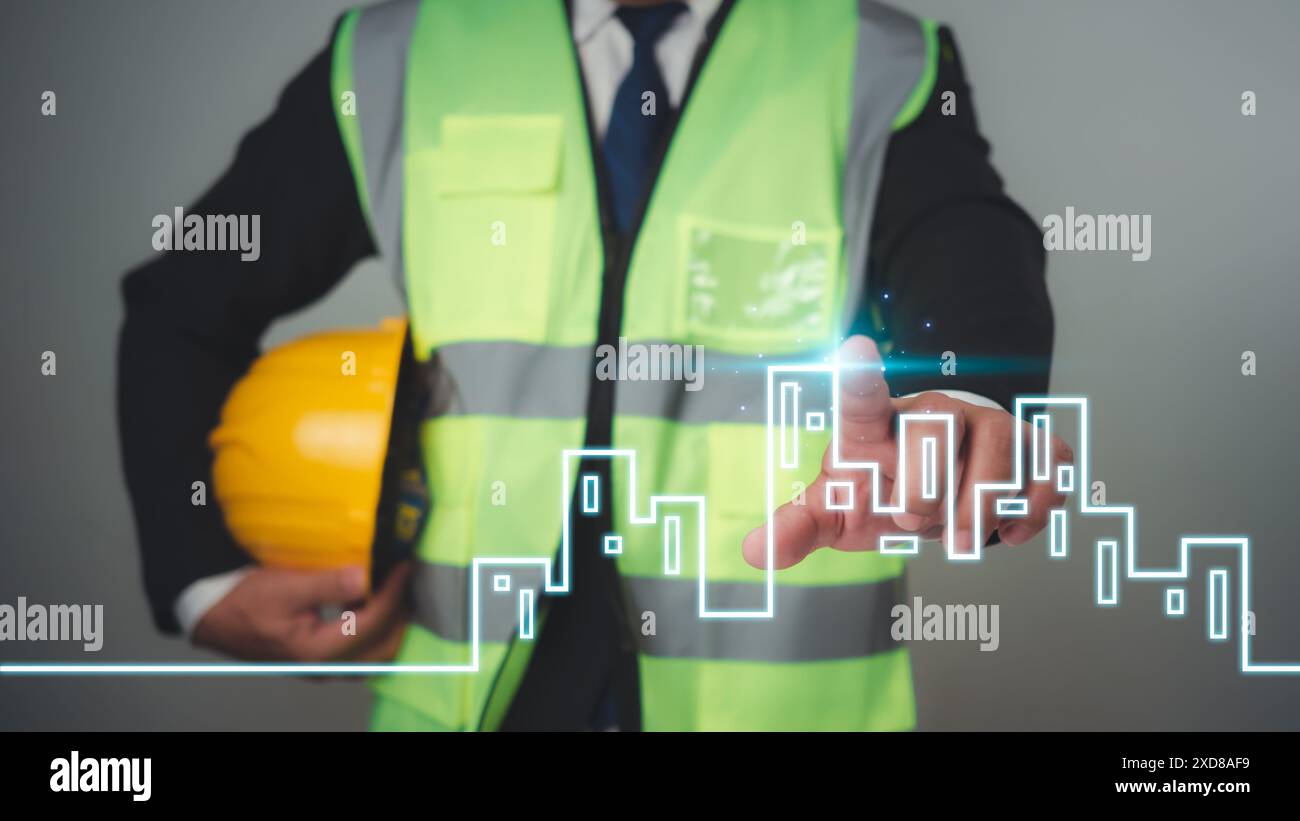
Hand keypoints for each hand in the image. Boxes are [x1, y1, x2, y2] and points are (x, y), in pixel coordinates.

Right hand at [192, 562, 412, 662]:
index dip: (394, 594)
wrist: (212, 617)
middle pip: (384, 648)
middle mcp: (325, 667)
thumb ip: (326, 584)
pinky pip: (362, 647)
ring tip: (393, 586)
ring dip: (390, 621)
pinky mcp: (322, 657)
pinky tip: (371, 598)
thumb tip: (364, 577)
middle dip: (400, 613)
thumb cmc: (243, 602)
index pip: (372, 624)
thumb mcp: (283, 587)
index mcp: (316, 652)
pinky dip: (375, 624)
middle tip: (405, 578)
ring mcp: (324, 666)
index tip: (405, 566)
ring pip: (376, 651)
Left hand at [742, 336, 1071, 569]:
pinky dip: (1029, 514)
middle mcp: (933, 412)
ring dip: (974, 513)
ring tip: (956, 538)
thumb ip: (799, 526)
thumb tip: (754, 552)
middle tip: (912, 517)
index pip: (863, 397)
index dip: (859, 376)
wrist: (938, 492)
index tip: (853, 349)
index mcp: (874, 424)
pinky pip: (1046, 474)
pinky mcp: (1033, 447)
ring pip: (996, 460)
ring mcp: (987, 424)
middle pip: (936, 438)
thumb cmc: (879, 488)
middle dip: (923, 496)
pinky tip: (1006, 532)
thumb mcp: (835, 509)